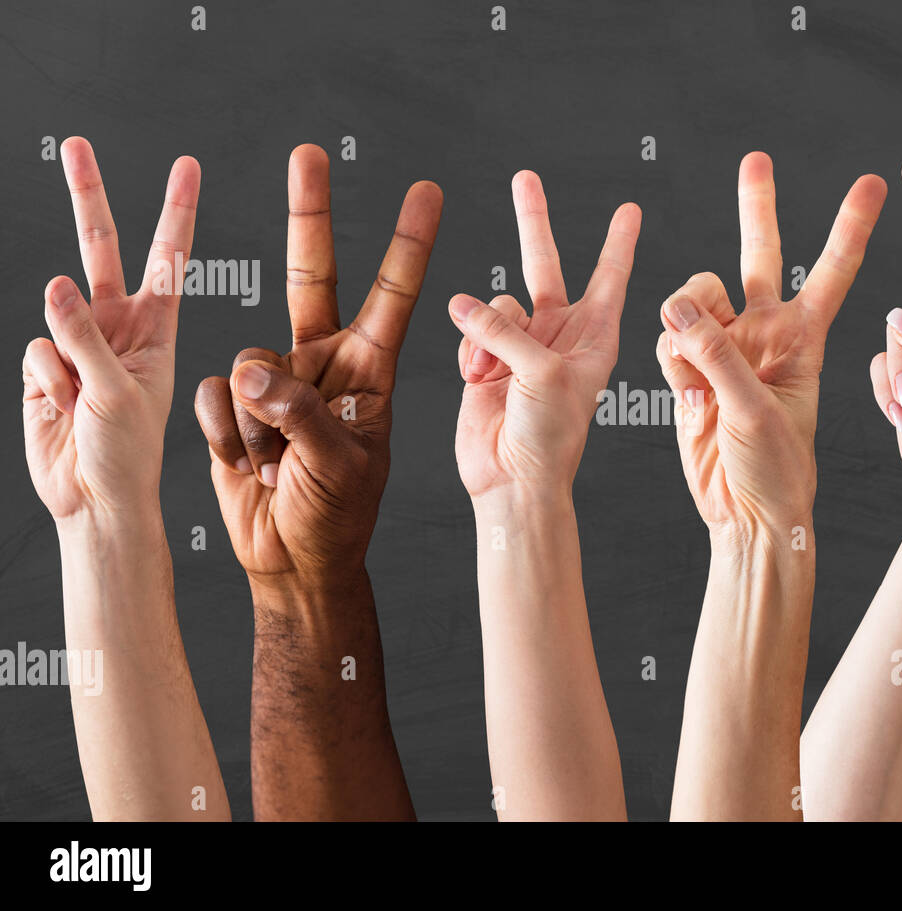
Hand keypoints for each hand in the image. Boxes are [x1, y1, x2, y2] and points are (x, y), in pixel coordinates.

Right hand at [23, 137, 199, 519]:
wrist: (94, 497)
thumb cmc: (128, 453)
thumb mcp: (119, 392)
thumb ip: (85, 337)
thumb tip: (55, 282)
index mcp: (156, 330)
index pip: (168, 259)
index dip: (175, 212)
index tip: (186, 167)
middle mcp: (118, 327)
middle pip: (100, 250)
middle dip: (88, 198)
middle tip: (78, 145)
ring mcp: (77, 344)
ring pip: (54, 312)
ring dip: (62, 360)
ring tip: (81, 401)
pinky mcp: (43, 366)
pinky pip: (33, 351)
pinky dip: (43, 382)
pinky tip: (59, 408)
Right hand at [194, 144, 441, 586]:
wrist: (295, 561)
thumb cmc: (338, 517)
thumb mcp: (338, 467)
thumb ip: (299, 413)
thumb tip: (251, 367)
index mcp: (370, 372)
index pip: (393, 297)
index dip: (408, 245)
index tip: (427, 193)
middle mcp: (323, 363)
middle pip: (312, 277)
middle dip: (310, 215)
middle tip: (309, 152)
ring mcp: (276, 381)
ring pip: (246, 361)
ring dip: (257, 422)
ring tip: (280, 465)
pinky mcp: (231, 404)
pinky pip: (212, 395)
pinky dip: (225, 436)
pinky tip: (250, 467)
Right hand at [449, 171, 640, 496]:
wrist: (513, 480)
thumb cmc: (550, 438)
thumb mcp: (543, 374)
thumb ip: (505, 330)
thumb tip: (463, 303)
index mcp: (594, 338)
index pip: (609, 277)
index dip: (618, 242)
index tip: (631, 209)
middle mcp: (559, 335)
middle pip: (546, 265)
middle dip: (534, 222)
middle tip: (526, 177)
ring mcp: (520, 346)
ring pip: (495, 302)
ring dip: (486, 330)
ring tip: (491, 370)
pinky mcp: (485, 360)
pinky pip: (469, 329)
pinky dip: (468, 349)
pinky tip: (477, 379)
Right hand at [654, 151, 885, 538]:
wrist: (747, 514)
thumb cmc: (776, 469)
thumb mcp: (757, 409)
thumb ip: (716, 354)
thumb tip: (674, 306)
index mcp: (804, 340)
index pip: (830, 272)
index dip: (848, 228)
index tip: (870, 185)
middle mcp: (765, 334)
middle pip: (760, 255)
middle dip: (757, 207)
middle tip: (757, 158)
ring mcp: (725, 350)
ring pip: (694, 299)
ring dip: (687, 320)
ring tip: (696, 373)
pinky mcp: (689, 370)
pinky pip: (667, 340)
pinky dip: (669, 360)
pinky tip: (687, 396)